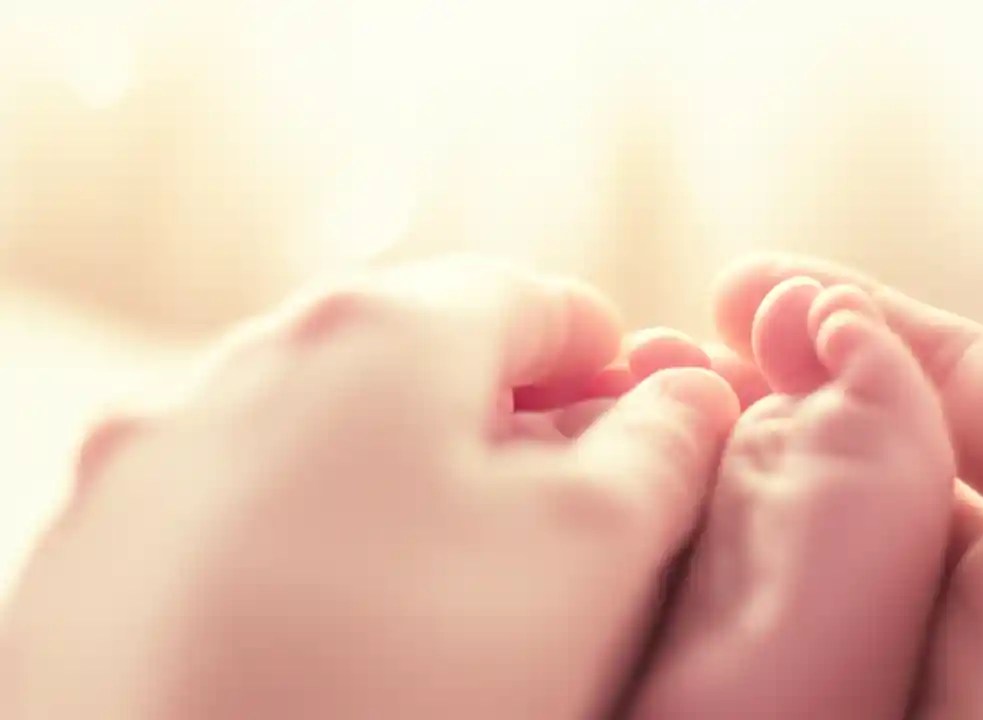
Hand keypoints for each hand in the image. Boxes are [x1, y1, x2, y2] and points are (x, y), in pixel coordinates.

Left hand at [1, 259, 738, 719]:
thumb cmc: (413, 676)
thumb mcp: (592, 552)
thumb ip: (660, 448)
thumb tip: (687, 394)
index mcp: (374, 330)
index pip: (522, 296)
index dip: (597, 350)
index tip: (632, 406)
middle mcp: (237, 364)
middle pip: (411, 354)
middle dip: (495, 414)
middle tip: (554, 501)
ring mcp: (146, 461)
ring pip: (314, 426)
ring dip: (394, 466)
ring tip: (446, 565)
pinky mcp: (93, 558)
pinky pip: (228, 502)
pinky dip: (299, 527)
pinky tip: (335, 614)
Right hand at [637, 253, 982, 718]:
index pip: (955, 387)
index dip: (856, 320)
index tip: (748, 284)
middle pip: (860, 450)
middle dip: (764, 384)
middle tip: (663, 345)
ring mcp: (910, 656)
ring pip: (800, 531)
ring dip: (718, 461)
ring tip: (630, 405)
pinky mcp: (842, 707)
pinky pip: (765, 619)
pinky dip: (702, 559)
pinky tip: (644, 508)